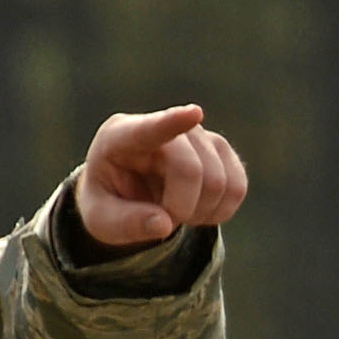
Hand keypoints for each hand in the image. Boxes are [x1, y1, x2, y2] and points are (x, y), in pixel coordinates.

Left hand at [72, 104, 251, 245]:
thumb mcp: (102, 219)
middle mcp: (163, 126)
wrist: (126, 193)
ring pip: (219, 182)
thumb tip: (164, 225)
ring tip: (175, 213)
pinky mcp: (220, 149)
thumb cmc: (109, 201)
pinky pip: (237, 187)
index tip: (195, 114)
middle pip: (191, 171)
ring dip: (200, 213)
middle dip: (181, 209)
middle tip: (161, 220)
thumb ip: (127, 223)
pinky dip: (220, 211)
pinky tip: (198, 210)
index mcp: (120, 137)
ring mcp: (196, 134)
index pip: (150, 129)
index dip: (173, 122)